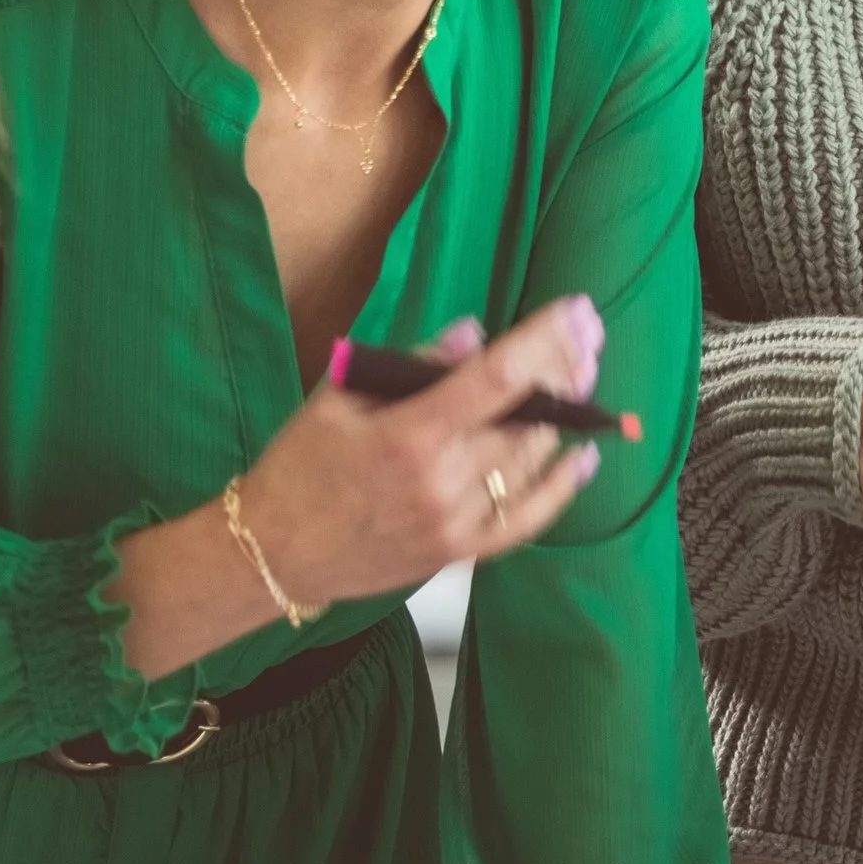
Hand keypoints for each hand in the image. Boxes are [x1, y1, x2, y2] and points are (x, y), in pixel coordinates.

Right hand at [117, 299, 607, 671]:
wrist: (272, 554)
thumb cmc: (299, 465)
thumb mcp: (338, 395)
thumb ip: (410, 364)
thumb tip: (474, 335)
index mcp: (408, 433)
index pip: (498, 377)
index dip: (545, 340)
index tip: (577, 309)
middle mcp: (442, 481)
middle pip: (527, 418)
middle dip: (566, 369)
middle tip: (590, 333)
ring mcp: (455, 523)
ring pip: (531, 460)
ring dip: (564, 416)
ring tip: (583, 376)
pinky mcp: (459, 554)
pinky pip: (527, 520)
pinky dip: (562, 488)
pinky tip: (585, 456)